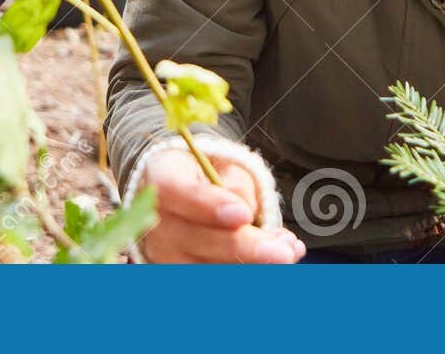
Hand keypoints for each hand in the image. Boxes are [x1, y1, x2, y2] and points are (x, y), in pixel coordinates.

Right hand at [139, 149, 305, 263]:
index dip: (208, 205)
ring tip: (288, 253)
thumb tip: (247, 216)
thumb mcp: (221, 164)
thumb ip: (234, 185)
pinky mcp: (179, 275)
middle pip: (194, 240)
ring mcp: (164, 255)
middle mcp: (156, 222)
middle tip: (283, 252)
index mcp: (160, 178)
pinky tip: (279, 264)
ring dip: (252, 266)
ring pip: (206, 269)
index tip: (243, 214)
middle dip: (243, 248)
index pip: (175, 191)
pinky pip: (214, 281)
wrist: (179, 194)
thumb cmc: (205, 175)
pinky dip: (249, 274)